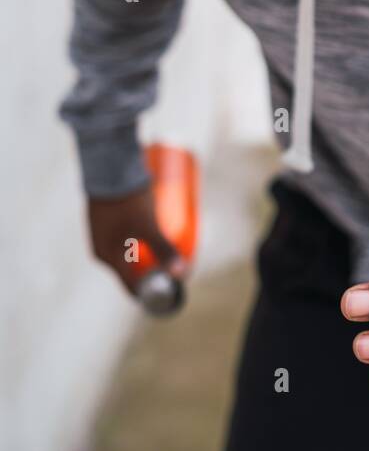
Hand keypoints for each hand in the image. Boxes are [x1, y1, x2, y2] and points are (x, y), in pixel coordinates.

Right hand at [87, 182, 188, 300]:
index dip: (157, 288)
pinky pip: (128, 236)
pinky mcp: (109, 218)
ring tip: (176, 246)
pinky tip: (158, 230)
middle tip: (183, 261)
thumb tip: (180, 274)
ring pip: (133, 250)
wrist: (107, 162)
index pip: (134, 285)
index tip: (178, 285)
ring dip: (151, 253)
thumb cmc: (127, 197)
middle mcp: (103, 249)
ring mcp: (104, 233)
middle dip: (158, 268)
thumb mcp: (147, 224)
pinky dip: (143, 238)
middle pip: (135, 268)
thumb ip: (162, 248)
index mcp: (107, 258)